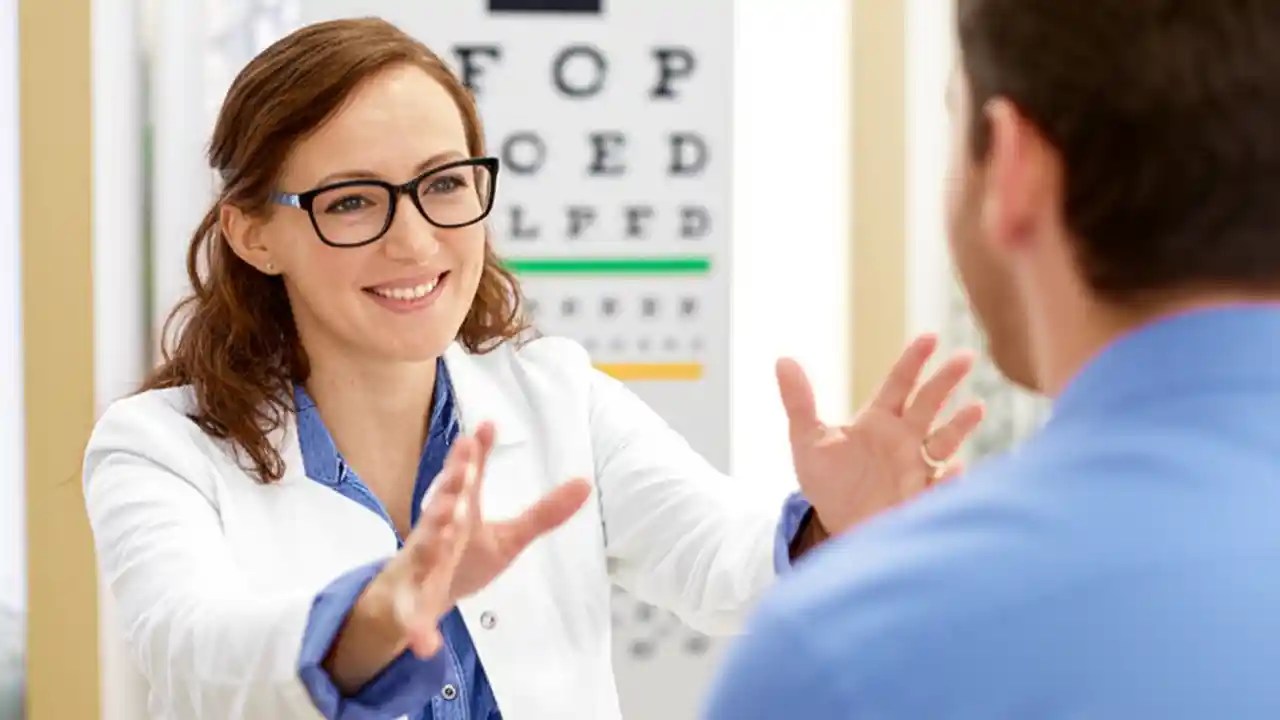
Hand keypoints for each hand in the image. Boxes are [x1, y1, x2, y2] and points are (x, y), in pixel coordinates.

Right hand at [370, 422, 591, 657]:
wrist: (413, 604)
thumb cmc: (461, 560)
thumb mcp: (507, 538)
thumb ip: (543, 514)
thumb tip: (586, 483)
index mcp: (459, 515)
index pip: (467, 479)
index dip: (475, 455)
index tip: (485, 428)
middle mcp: (436, 534)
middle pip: (443, 506)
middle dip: (451, 486)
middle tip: (464, 468)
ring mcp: (419, 569)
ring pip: (424, 551)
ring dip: (433, 535)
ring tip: (445, 521)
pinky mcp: (409, 607)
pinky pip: (412, 619)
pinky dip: (418, 630)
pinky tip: (425, 644)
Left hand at [779, 333, 984, 535]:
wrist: (839, 529)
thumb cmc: (829, 483)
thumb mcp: (808, 442)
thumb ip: (799, 402)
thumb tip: (782, 359)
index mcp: (878, 420)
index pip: (899, 383)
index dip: (913, 360)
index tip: (930, 337)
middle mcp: (903, 439)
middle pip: (928, 402)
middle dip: (946, 380)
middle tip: (966, 356)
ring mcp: (917, 467)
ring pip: (944, 440)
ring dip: (960, 425)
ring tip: (977, 407)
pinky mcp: (922, 497)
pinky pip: (940, 486)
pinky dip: (950, 478)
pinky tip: (956, 469)